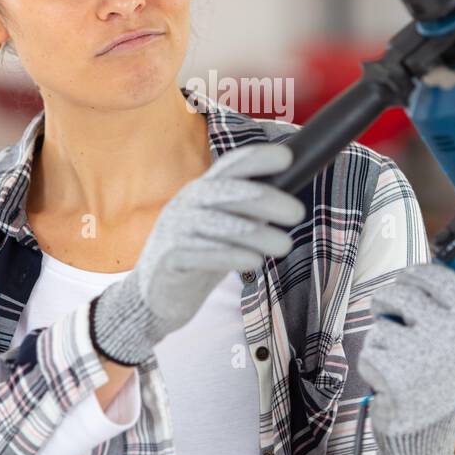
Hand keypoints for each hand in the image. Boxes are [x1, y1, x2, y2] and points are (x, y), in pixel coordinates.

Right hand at [91, 142, 305, 365]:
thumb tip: (289, 201)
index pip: (230, 165)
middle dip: (266, 198)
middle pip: (230, 192)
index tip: (287, 158)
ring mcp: (175, 228)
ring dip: (257, 234)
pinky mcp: (169, 257)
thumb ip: (249, 215)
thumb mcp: (225, 231)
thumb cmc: (200, 258)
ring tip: (285, 245)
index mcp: (203, 190)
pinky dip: (232, 256)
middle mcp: (187, 203)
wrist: (155, 297)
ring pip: (221, 225)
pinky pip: (203, 253)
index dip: (258, 159)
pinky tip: (255, 262)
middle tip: (298, 213)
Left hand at [357, 263, 454, 454]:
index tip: (406, 276)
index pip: (442, 279)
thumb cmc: (434, 387)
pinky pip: (369, 351)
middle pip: (402, 294)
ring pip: (381, 326)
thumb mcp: (454, 348)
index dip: (418, 273)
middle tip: (386, 316)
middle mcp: (453, 337)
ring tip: (397, 364)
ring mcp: (425, 354)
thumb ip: (442, 313)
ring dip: (380, 343)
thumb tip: (416, 275)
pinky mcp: (397, 373)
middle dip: (385, 302)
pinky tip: (388, 384)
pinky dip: (371, 366)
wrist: (425, 438)